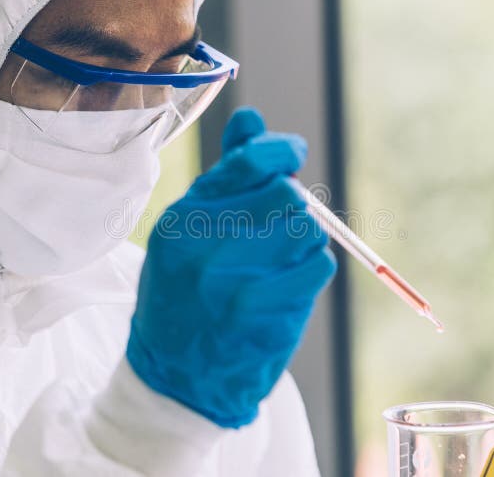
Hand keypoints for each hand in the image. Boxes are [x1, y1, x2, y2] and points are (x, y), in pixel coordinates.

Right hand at [126, 107, 336, 427]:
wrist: (175, 376)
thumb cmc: (186, 294)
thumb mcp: (189, 231)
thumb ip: (226, 175)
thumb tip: (252, 116)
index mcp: (183, 219)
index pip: (248, 161)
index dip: (282, 150)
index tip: (293, 155)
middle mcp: (204, 248)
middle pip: (289, 195)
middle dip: (293, 208)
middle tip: (277, 231)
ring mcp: (234, 284)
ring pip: (309, 230)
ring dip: (304, 244)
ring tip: (277, 266)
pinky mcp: (264, 316)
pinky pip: (318, 268)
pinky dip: (311, 274)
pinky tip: (284, 290)